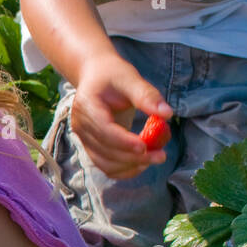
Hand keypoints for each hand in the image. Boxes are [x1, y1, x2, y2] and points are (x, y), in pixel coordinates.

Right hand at [70, 57, 172, 178]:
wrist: (95, 77)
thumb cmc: (113, 75)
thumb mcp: (130, 78)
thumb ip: (147, 96)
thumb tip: (167, 114)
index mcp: (86, 106)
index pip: (104, 130)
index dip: (124, 142)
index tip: (146, 147)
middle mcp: (80, 126)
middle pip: (106, 150)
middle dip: (134, 157)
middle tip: (161, 155)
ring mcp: (83, 140)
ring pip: (106, 164)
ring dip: (131, 166)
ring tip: (155, 158)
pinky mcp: (91, 148)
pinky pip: (107, 167)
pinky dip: (125, 170)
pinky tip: (143, 164)